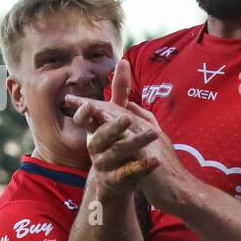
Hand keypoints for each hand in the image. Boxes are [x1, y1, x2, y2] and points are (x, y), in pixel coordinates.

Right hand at [69, 60, 161, 192]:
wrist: (113, 180)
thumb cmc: (114, 141)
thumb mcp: (115, 116)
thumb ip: (119, 91)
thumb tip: (123, 60)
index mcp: (93, 130)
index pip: (84, 119)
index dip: (84, 113)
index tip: (88, 105)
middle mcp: (95, 147)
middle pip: (101, 136)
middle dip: (113, 126)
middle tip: (127, 118)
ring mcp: (104, 164)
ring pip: (117, 154)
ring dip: (135, 143)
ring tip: (154, 134)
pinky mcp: (116, 180)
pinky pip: (128, 173)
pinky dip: (142, 166)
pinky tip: (156, 160)